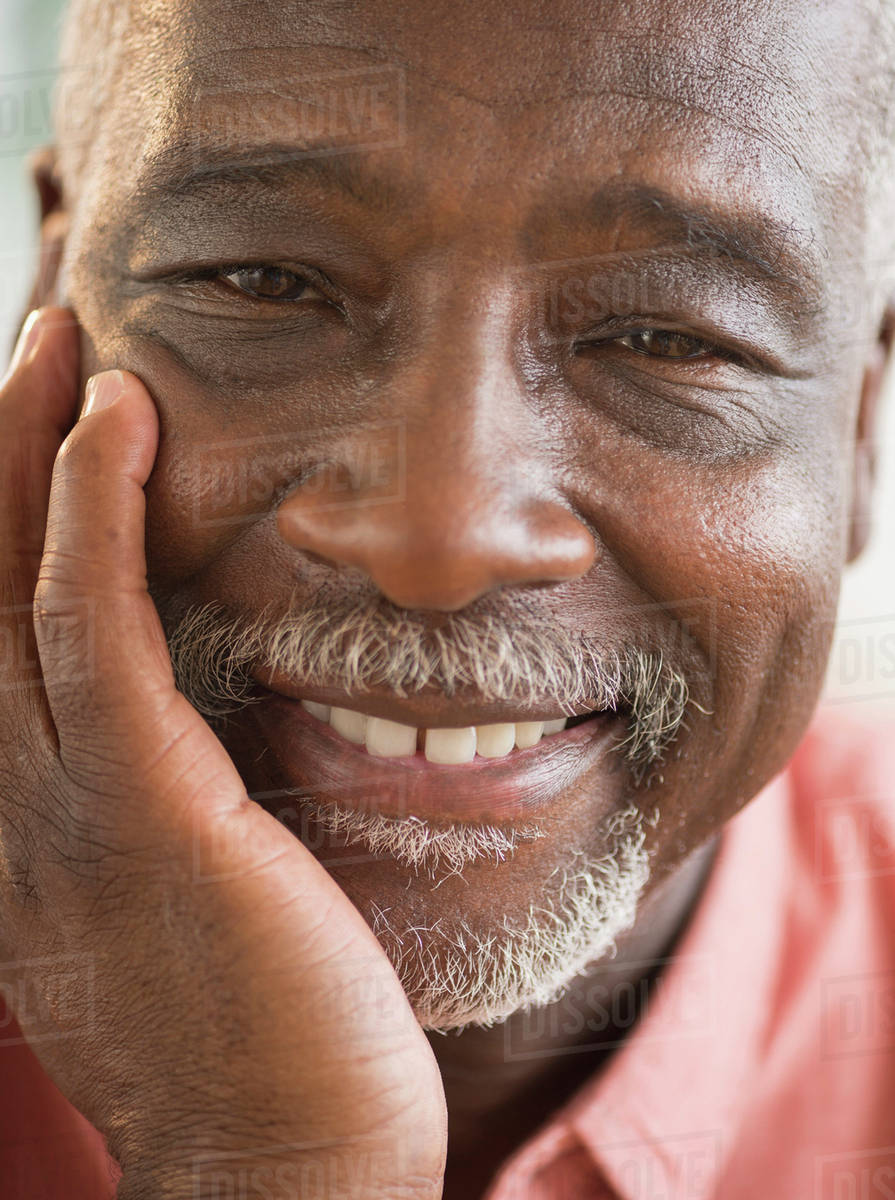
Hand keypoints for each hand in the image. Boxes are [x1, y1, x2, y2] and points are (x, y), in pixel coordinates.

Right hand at [0, 308, 446, 1198]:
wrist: (281, 1174)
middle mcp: (11, 806)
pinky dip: (94, 518)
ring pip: (13, 589)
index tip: (30, 432)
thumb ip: (150, 817)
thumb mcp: (166, 916)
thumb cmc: (255, 1042)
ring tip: (64, 340)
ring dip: (29, 451)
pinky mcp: (147, 808)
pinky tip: (114, 424)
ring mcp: (64, 806)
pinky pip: (98, 632)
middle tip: (32, 341)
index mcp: (21, 829)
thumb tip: (178, 735)